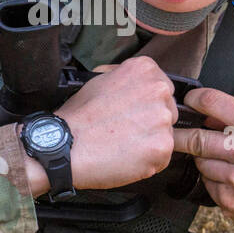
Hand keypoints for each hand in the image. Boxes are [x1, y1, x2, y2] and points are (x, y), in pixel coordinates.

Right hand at [48, 56, 177, 190]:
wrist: (65, 146)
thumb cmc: (78, 116)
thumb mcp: (97, 80)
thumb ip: (122, 77)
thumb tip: (132, 80)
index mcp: (145, 70)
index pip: (163, 88)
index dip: (147, 104)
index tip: (133, 113)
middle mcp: (158, 91)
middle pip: (168, 111)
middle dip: (151, 123)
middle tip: (125, 131)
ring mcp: (162, 120)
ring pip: (165, 136)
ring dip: (149, 143)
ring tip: (122, 145)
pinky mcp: (162, 147)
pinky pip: (162, 158)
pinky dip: (147, 162)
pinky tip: (126, 158)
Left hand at [172, 87, 233, 232]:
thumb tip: (206, 113)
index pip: (211, 102)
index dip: (194, 100)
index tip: (189, 103)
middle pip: (195, 137)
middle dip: (182, 134)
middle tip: (178, 133)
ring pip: (199, 162)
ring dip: (204, 159)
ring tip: (224, 160)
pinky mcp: (230, 202)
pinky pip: (208, 184)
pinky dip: (215, 180)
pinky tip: (233, 179)